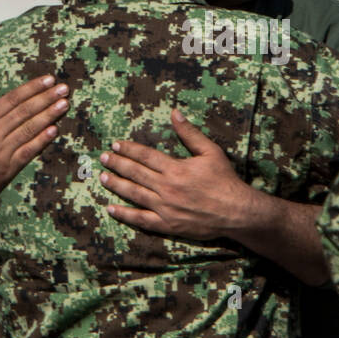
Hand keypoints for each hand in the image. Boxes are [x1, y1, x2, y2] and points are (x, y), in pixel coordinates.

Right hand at [0, 66, 68, 200]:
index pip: (12, 99)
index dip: (32, 88)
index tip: (49, 79)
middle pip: (23, 112)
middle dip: (45, 98)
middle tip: (63, 89)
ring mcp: (2, 150)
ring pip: (28, 129)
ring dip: (48, 116)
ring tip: (64, 104)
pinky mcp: (10, 166)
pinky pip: (29, 151)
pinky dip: (42, 140)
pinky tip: (55, 130)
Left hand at [99, 108, 253, 239]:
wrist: (236, 212)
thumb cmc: (225, 180)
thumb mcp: (211, 151)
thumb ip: (190, 133)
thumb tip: (175, 113)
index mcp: (175, 168)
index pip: (145, 156)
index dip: (129, 149)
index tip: (116, 145)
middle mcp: (166, 187)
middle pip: (135, 173)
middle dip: (117, 164)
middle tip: (103, 158)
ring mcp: (165, 207)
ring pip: (134, 194)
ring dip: (116, 185)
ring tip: (102, 178)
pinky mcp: (167, 224)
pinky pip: (141, 219)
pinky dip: (125, 214)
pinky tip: (111, 208)